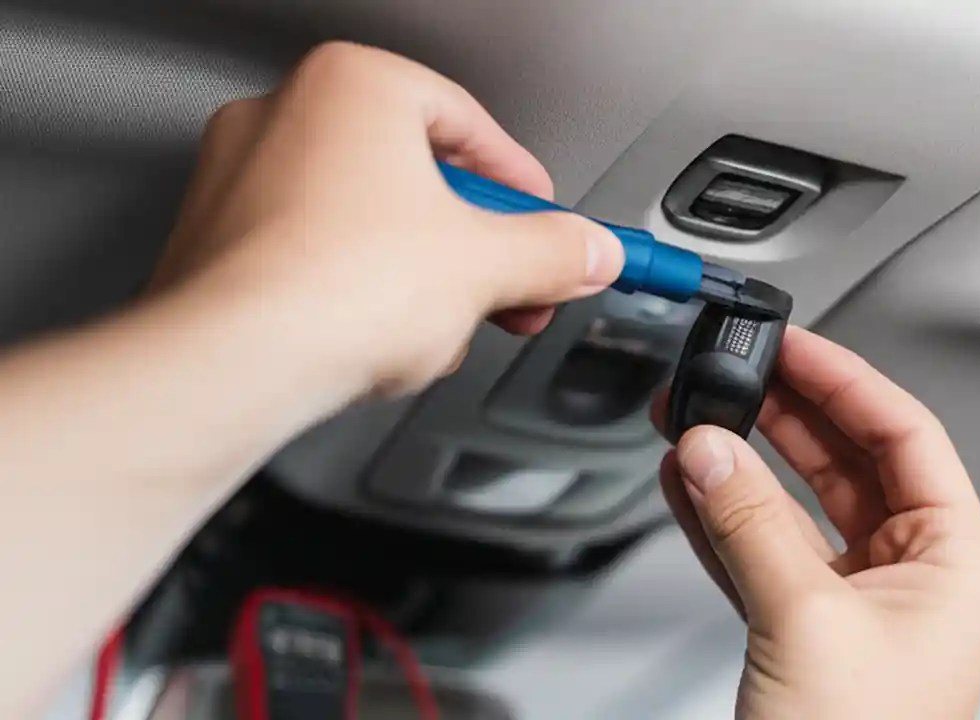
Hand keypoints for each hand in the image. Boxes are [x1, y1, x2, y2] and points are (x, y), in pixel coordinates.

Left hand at [151, 40, 622, 398]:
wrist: (230, 365)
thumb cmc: (333, 288)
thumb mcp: (487, 265)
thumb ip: (555, 252)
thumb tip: (588, 252)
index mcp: (354, 87)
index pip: (470, 126)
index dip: (524, 187)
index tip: (551, 224)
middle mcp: (287, 115)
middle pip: (420, 180)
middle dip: (477, 249)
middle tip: (516, 287)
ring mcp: (242, 178)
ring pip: (370, 225)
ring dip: (422, 280)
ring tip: (446, 328)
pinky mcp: (219, 244)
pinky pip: (318, 259)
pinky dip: (360, 296)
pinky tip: (383, 342)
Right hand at [653, 327, 979, 719]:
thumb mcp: (806, 619)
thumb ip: (751, 524)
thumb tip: (709, 451)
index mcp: (952, 561)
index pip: (905, 434)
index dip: (846, 380)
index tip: (794, 345)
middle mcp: (911, 574)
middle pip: (848, 458)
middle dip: (785, 413)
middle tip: (735, 370)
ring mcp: (856, 600)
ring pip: (799, 501)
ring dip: (745, 460)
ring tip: (697, 414)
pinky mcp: (804, 626)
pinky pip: (762, 548)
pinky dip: (722, 514)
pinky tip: (687, 483)